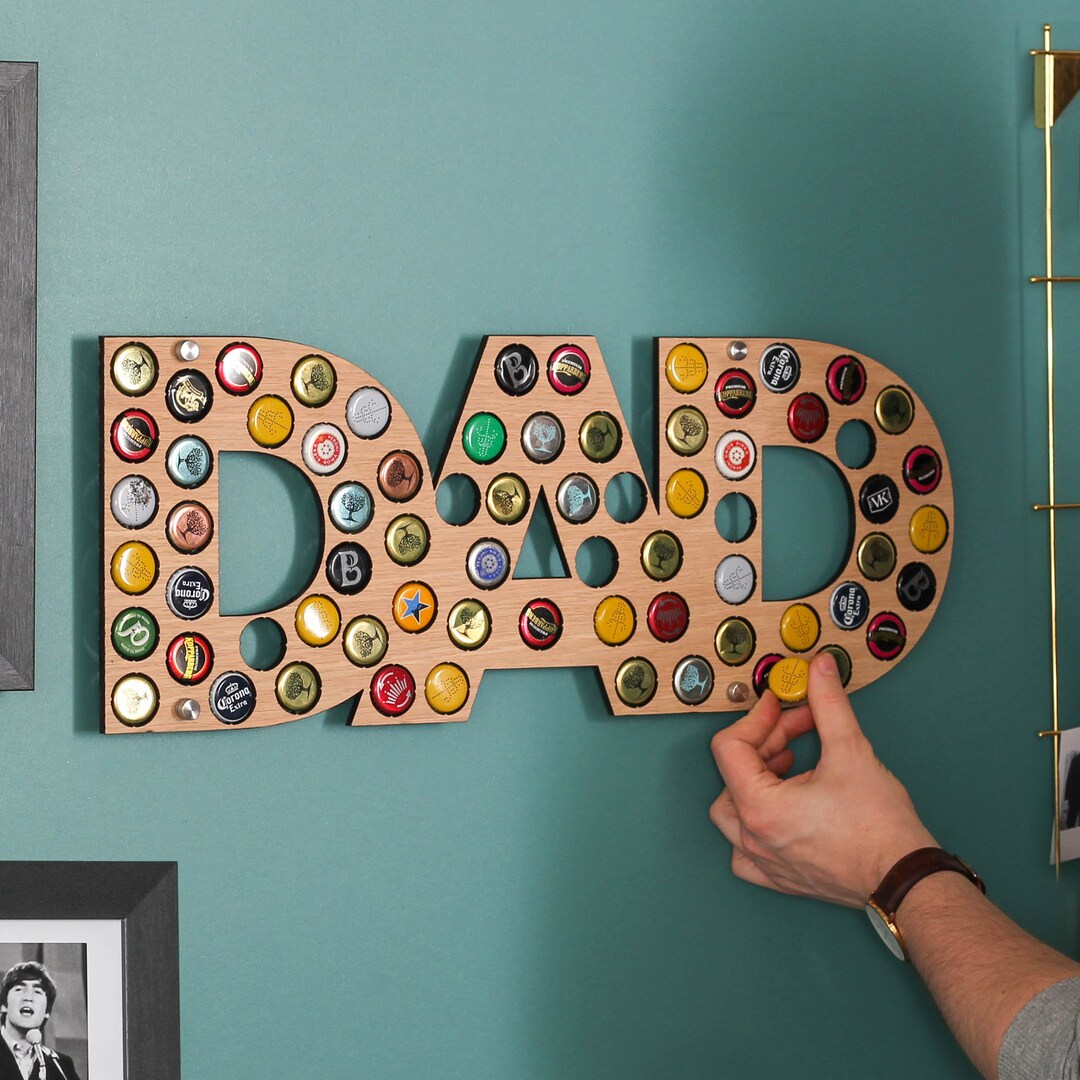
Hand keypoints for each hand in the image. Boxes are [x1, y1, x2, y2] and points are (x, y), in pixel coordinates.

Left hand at [709, 651, 935, 906]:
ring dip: (753, 780)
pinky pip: (746, 849)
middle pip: (732, 775)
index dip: (756, 717)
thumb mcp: (851, 750)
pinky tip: (780, 807)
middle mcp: (754, 838)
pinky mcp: (780, 876)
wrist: (906, 877)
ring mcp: (764, 861)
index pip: (729, 747)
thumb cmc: (879, 828)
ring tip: (788, 765)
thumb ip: (828, 703)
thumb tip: (819, 671)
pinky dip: (754, 823)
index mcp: (760, 807)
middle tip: (797, 729)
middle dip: (764, 743)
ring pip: (733, 811)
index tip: (779, 706)